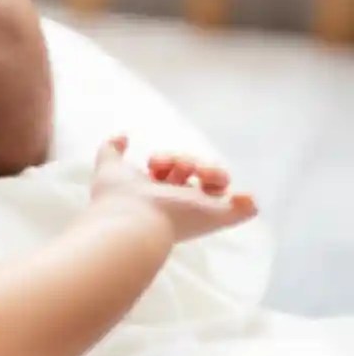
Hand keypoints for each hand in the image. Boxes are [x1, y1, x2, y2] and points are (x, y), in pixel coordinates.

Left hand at [89, 136, 256, 241]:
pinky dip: (247, 203)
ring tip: (199, 172)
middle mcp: (179, 202)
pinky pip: (243, 210)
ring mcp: (199, 209)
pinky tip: (244, 196)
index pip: (172, 171)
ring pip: (218, 183)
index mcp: (157, 193)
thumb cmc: (119, 197)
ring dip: (210, 168)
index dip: (166, 160)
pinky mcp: (217, 217)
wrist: (132, 220)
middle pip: (196, 172)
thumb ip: (111, 150)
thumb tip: (122, 135)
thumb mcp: (110, 167)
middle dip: (185, 160)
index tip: (153, 163)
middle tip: (173, 167)